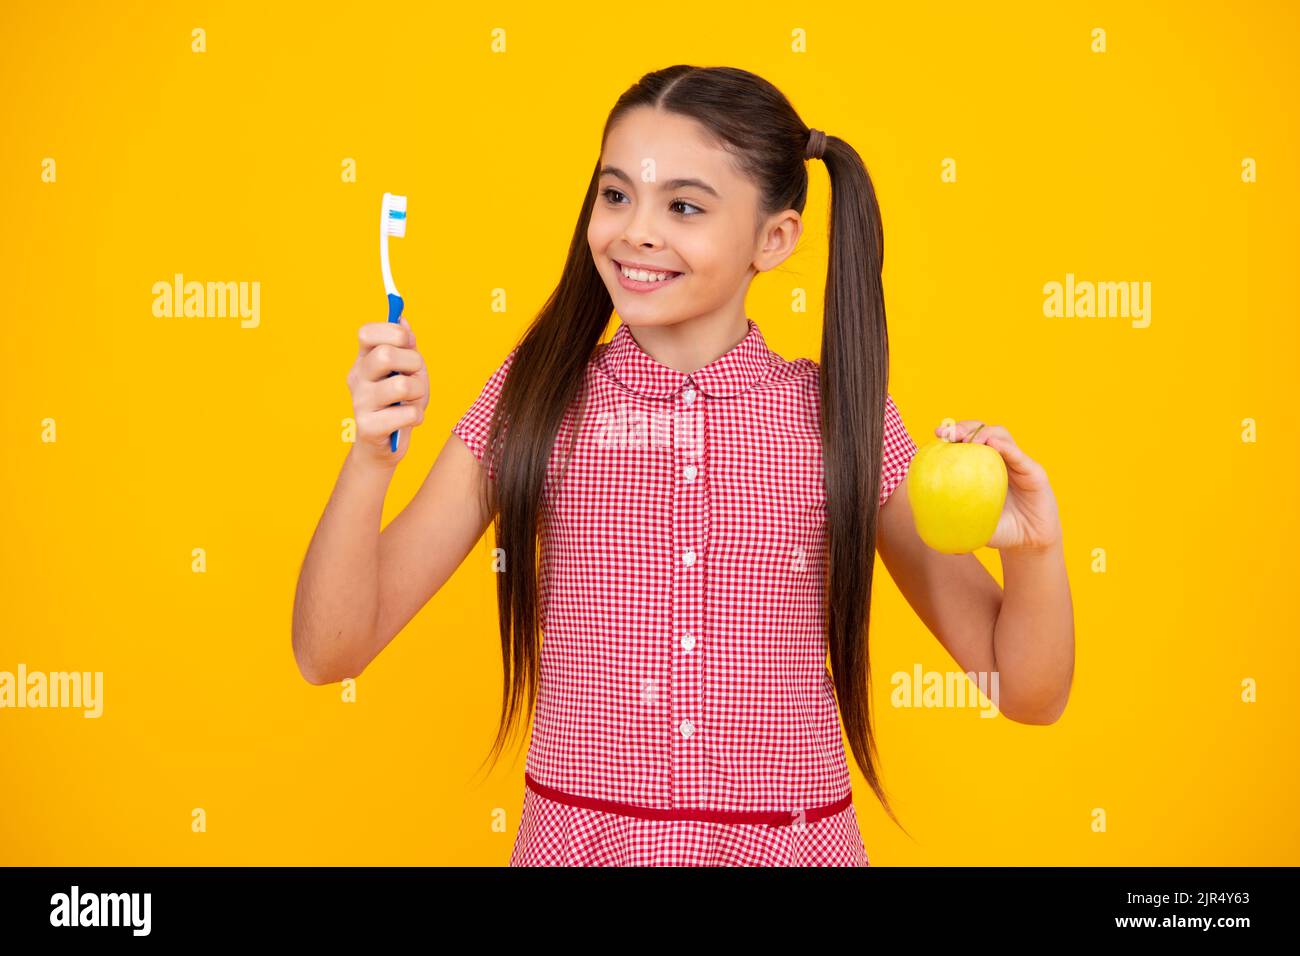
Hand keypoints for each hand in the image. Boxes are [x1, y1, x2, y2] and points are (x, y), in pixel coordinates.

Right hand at [347, 315, 428, 467]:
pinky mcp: (368, 427)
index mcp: (363, 359)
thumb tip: (402, 319)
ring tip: (414, 401)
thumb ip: (406, 345)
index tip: (408, 343)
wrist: (383, 446)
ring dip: (420, 393)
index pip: (366, 332)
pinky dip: (417, 416)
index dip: (393, 332)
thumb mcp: (407, 370)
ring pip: (401, 385)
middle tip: (416, 376)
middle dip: (413, 363)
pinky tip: (409, 420)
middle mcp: (356, 377)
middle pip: (384, 355)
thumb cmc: (398, 403)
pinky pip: (406, 413)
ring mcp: (359, 402)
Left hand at [934, 420, 1060, 552]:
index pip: (966, 440)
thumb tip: (918, 516)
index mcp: (982, 466)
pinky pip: (1019, 456)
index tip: (937, 434)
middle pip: (981, 431)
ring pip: (1001, 435)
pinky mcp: (1034, 472)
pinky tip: (992, 445)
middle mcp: (999, 459)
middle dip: (964, 427)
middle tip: (950, 433)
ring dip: (984, 432)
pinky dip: (1005, 447)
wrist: (1028, 542)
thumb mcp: (971, 523)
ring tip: (969, 438)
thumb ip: (951, 516)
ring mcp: (1018, 463)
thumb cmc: (998, 530)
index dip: (952, 433)